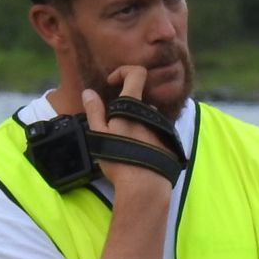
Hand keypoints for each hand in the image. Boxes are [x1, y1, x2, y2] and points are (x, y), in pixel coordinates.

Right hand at [82, 64, 171, 198]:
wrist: (145, 187)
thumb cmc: (119, 159)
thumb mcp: (99, 134)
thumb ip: (94, 111)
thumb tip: (89, 92)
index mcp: (133, 106)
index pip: (136, 74)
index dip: (124, 71)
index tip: (113, 82)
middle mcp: (151, 113)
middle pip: (140, 101)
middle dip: (127, 108)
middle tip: (114, 127)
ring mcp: (162, 128)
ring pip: (148, 118)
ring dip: (138, 124)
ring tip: (126, 143)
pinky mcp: (169, 143)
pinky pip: (157, 133)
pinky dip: (148, 137)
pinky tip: (139, 153)